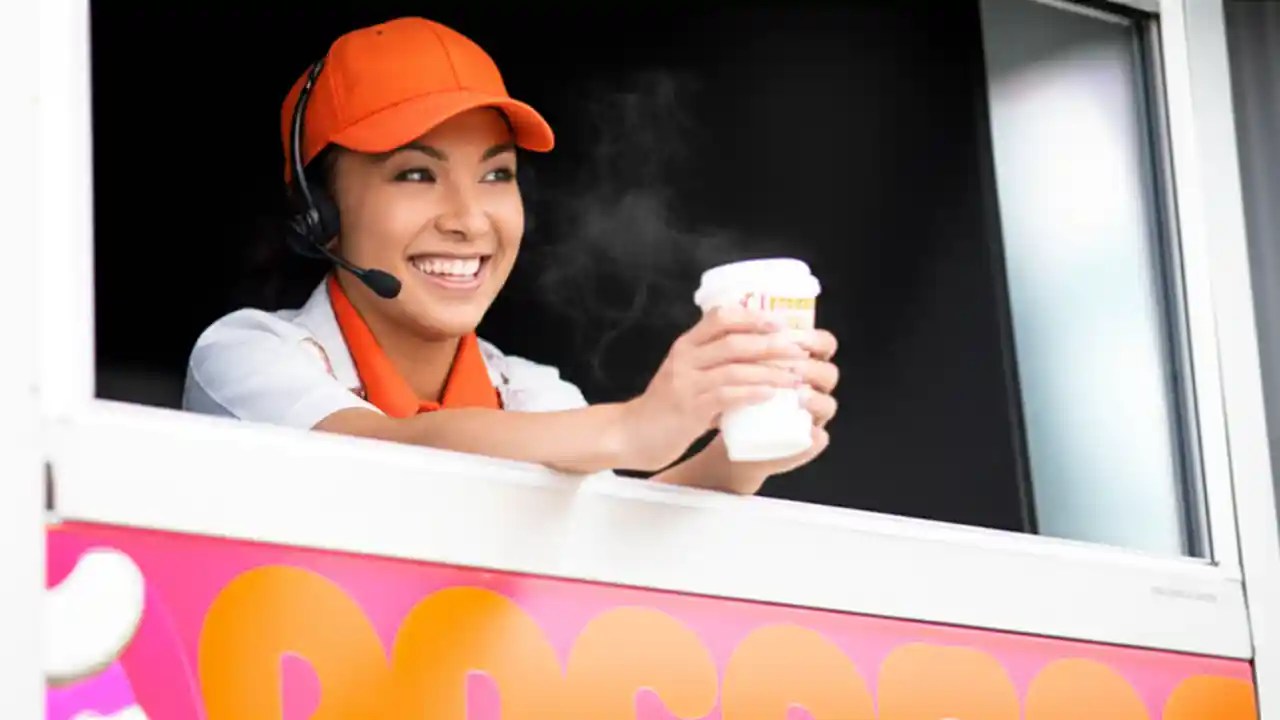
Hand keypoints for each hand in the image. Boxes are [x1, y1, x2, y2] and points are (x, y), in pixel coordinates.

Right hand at [656, 328, 838, 493]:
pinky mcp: (689, 409)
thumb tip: (756, 359)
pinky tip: (770, 395)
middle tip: (798, 350)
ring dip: (769, 372)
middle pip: (734, 341)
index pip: (720, 317)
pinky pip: (726, 396)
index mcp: (685, 345)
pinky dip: (751, 393)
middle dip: (770, 344)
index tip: (780, 322)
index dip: (752, 317)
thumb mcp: (685, 375)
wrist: (631, 434)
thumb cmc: (665, 407)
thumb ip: (712, 365)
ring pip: (734, 368)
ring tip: (793, 377)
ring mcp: (686, 383)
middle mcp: (684, 358)